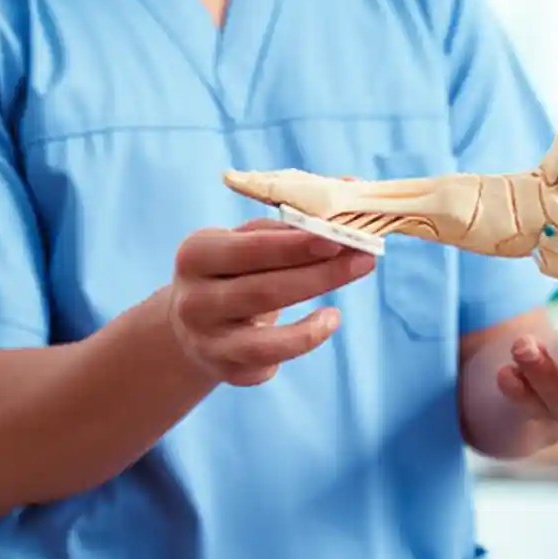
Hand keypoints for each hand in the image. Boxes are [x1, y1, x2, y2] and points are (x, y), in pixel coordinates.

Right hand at [167, 219, 375, 386]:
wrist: (193, 321)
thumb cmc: (234, 268)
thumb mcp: (247, 239)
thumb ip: (292, 220)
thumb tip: (352, 188)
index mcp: (196, 254)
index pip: (250, 249)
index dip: (295, 245)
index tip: (337, 237)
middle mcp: (194, 300)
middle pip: (263, 291)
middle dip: (319, 276)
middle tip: (364, 259)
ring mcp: (207, 340)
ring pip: (263, 341)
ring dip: (308, 329)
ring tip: (337, 314)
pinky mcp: (224, 370)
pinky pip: (266, 363)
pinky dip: (298, 346)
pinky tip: (322, 326)